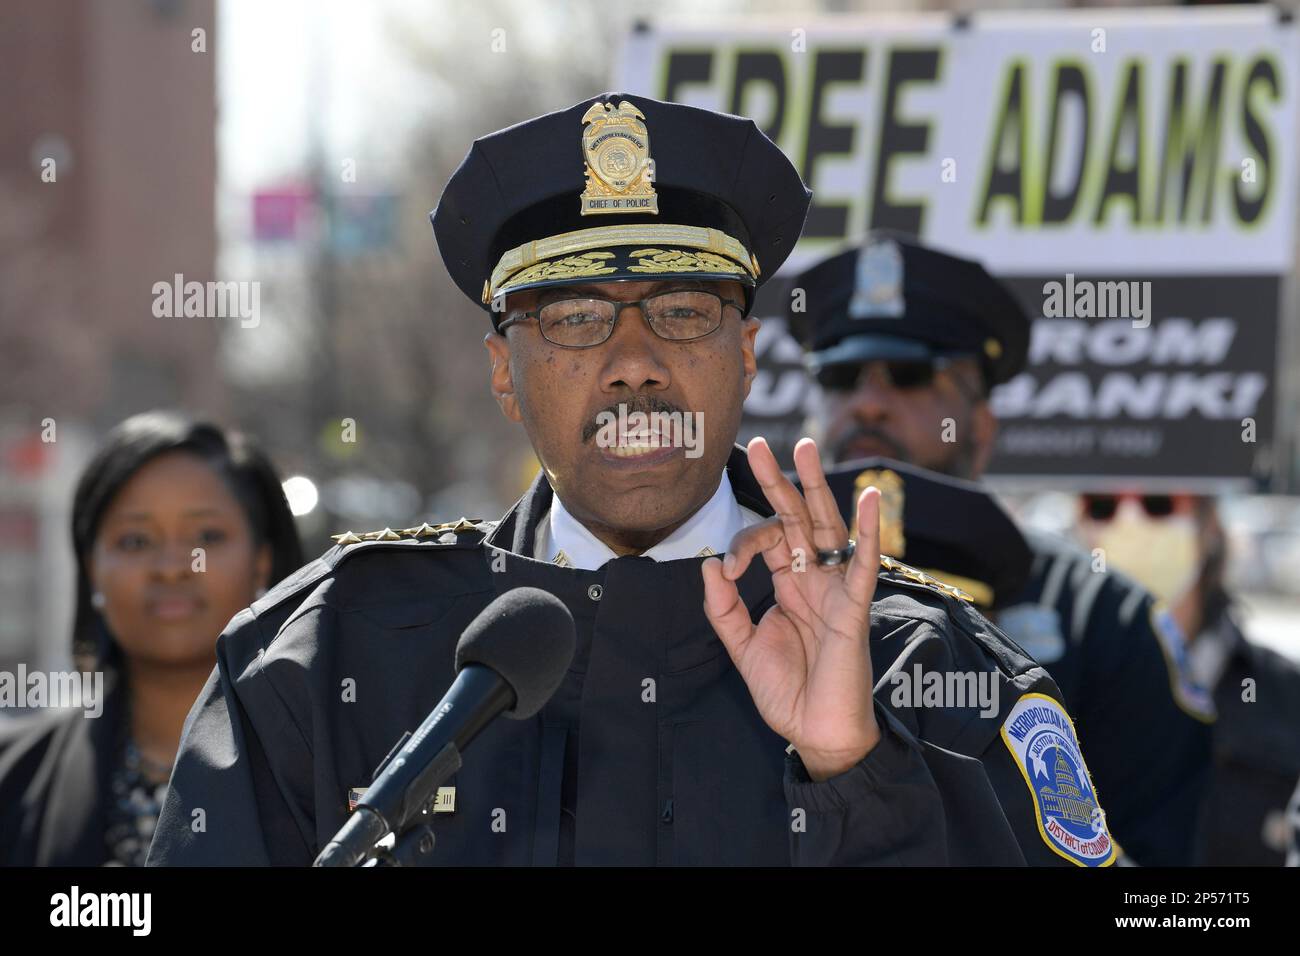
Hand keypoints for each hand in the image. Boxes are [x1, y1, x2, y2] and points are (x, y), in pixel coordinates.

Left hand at [702, 436, 881, 780]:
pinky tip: (870, 498)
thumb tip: (709, 563)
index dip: (743, 547)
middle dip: (778, 482)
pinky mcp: (855, 608)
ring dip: (817, 488)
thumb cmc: (786, 692)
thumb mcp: (743, 648)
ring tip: (805, 449)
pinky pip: (864, 564)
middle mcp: (814, 579)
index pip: (767, 542)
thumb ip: (723, 608)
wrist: (816, 732)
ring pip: (828, 528)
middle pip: (797, 519)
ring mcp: (836, 590)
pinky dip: (868, 531)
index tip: (727, 574)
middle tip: (757, 445)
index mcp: (788, 585)